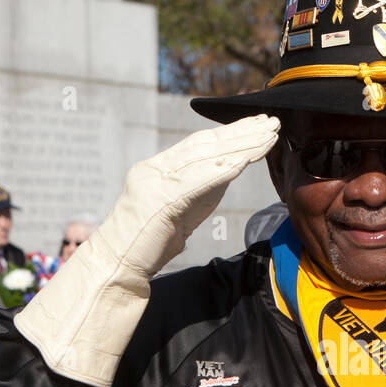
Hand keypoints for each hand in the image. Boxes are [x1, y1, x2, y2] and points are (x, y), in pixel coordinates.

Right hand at [89, 114, 279, 277]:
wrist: (115, 265)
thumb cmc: (146, 246)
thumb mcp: (177, 212)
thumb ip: (199, 190)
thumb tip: (228, 172)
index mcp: (157, 169)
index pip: (199, 144)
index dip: (230, 132)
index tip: (257, 125)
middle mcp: (155, 169)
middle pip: (205, 143)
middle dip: (241, 131)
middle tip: (270, 121)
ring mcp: (156, 181)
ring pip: (206, 156)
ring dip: (242, 145)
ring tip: (269, 134)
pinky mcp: (162, 200)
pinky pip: (200, 179)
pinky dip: (226, 168)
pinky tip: (248, 160)